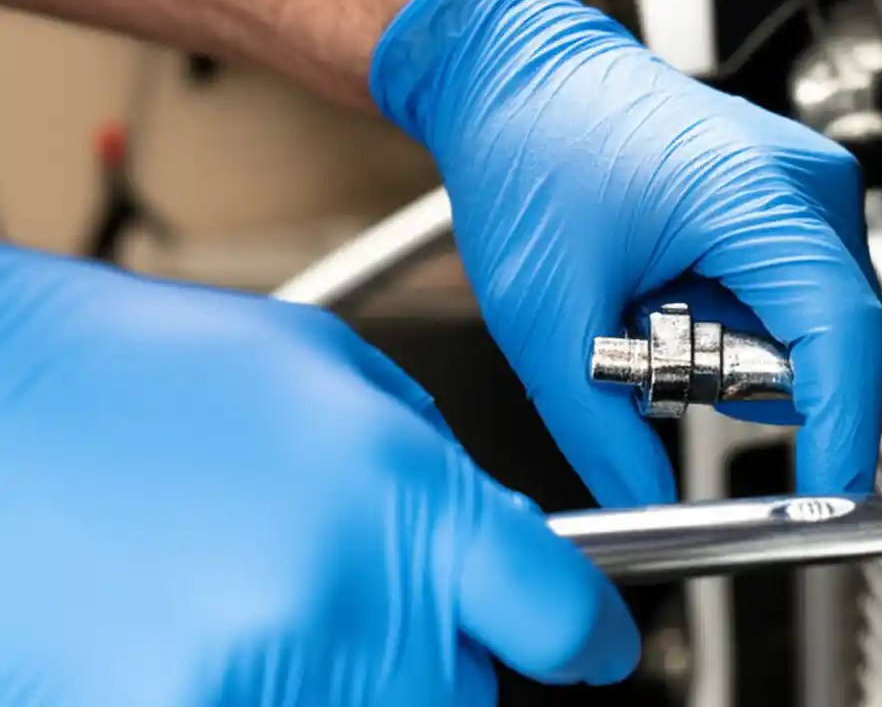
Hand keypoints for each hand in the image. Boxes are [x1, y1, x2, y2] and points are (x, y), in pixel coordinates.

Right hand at [0, 248, 636, 705]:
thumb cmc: (128, 372)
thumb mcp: (322, 376)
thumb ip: (426, 469)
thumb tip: (489, 537)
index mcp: (395, 495)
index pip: (561, 616)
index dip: (589, 636)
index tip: (589, 644)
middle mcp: (341, 601)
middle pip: (468, 696)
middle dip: (442, 657)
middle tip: (377, 605)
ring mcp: (253, 684)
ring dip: (354, 679)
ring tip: (271, 605)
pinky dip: (268, 693)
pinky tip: (211, 631)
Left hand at [372, 0, 881, 506]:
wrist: (513, 77)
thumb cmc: (526, 152)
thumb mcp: (548, 319)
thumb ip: (603, 435)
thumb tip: (647, 504)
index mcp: (757, 200)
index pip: (841, 341)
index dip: (842, 434)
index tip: (825, 498)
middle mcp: (802, 185)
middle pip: (828, 340)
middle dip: (747, 379)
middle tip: (652, 348)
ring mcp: (800, 185)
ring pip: (810, 323)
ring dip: (736, 347)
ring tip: (652, 300)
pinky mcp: (785, 196)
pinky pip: (791, 293)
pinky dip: (735, 317)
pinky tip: (673, 284)